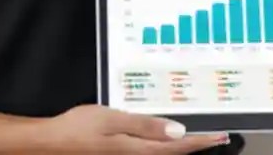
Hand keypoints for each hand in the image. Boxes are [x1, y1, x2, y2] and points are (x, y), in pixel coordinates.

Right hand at [34, 105, 228, 153]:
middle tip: (217, 136)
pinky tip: (165, 137)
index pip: (178, 147)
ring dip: (181, 145)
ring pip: (162, 153)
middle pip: (173, 152)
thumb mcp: (113, 120)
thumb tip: (177, 131)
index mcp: (137, 149)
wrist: (51, 143)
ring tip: (198, 136)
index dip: (201, 141)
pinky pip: (149, 152)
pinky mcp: (119, 154)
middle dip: (196, 144)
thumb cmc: (78, 129)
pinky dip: (163, 145)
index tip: (220, 136)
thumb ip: (145, 126)